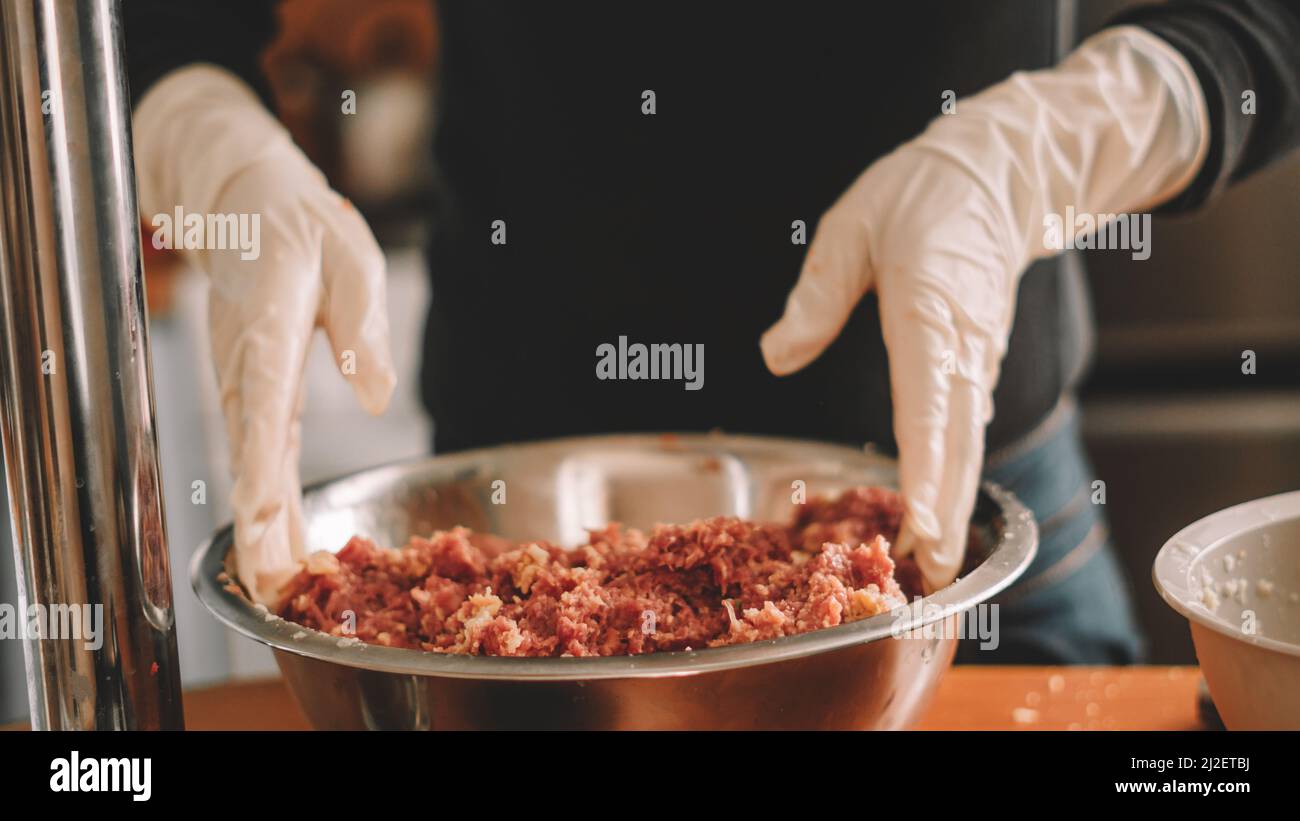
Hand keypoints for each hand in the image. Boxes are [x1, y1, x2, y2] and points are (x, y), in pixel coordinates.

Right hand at [134, 66, 395, 602]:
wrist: (247, 206)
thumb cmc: (304, 230)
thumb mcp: (350, 261)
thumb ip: (359, 326)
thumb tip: (376, 394)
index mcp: (267, 332)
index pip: (263, 412)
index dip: (262, 475)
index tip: (263, 526)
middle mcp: (246, 368)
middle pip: (250, 458)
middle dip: (259, 530)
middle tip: (275, 593)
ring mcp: (243, 384)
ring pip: (252, 465)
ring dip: (262, 529)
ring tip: (280, 591)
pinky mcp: (253, 393)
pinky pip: (260, 455)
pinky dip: (267, 502)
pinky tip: (283, 544)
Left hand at [761, 26, 1206, 590]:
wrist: (1001, 173)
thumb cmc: (921, 195)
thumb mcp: (852, 227)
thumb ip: (817, 295)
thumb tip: (776, 355)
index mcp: (927, 309)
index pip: (924, 403)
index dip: (923, 471)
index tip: (920, 524)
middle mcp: (960, 345)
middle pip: (956, 443)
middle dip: (945, 514)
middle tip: (930, 578)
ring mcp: (976, 357)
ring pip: (966, 441)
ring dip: (953, 504)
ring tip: (935, 566)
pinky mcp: (975, 361)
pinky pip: (965, 424)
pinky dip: (953, 471)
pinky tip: (937, 510)